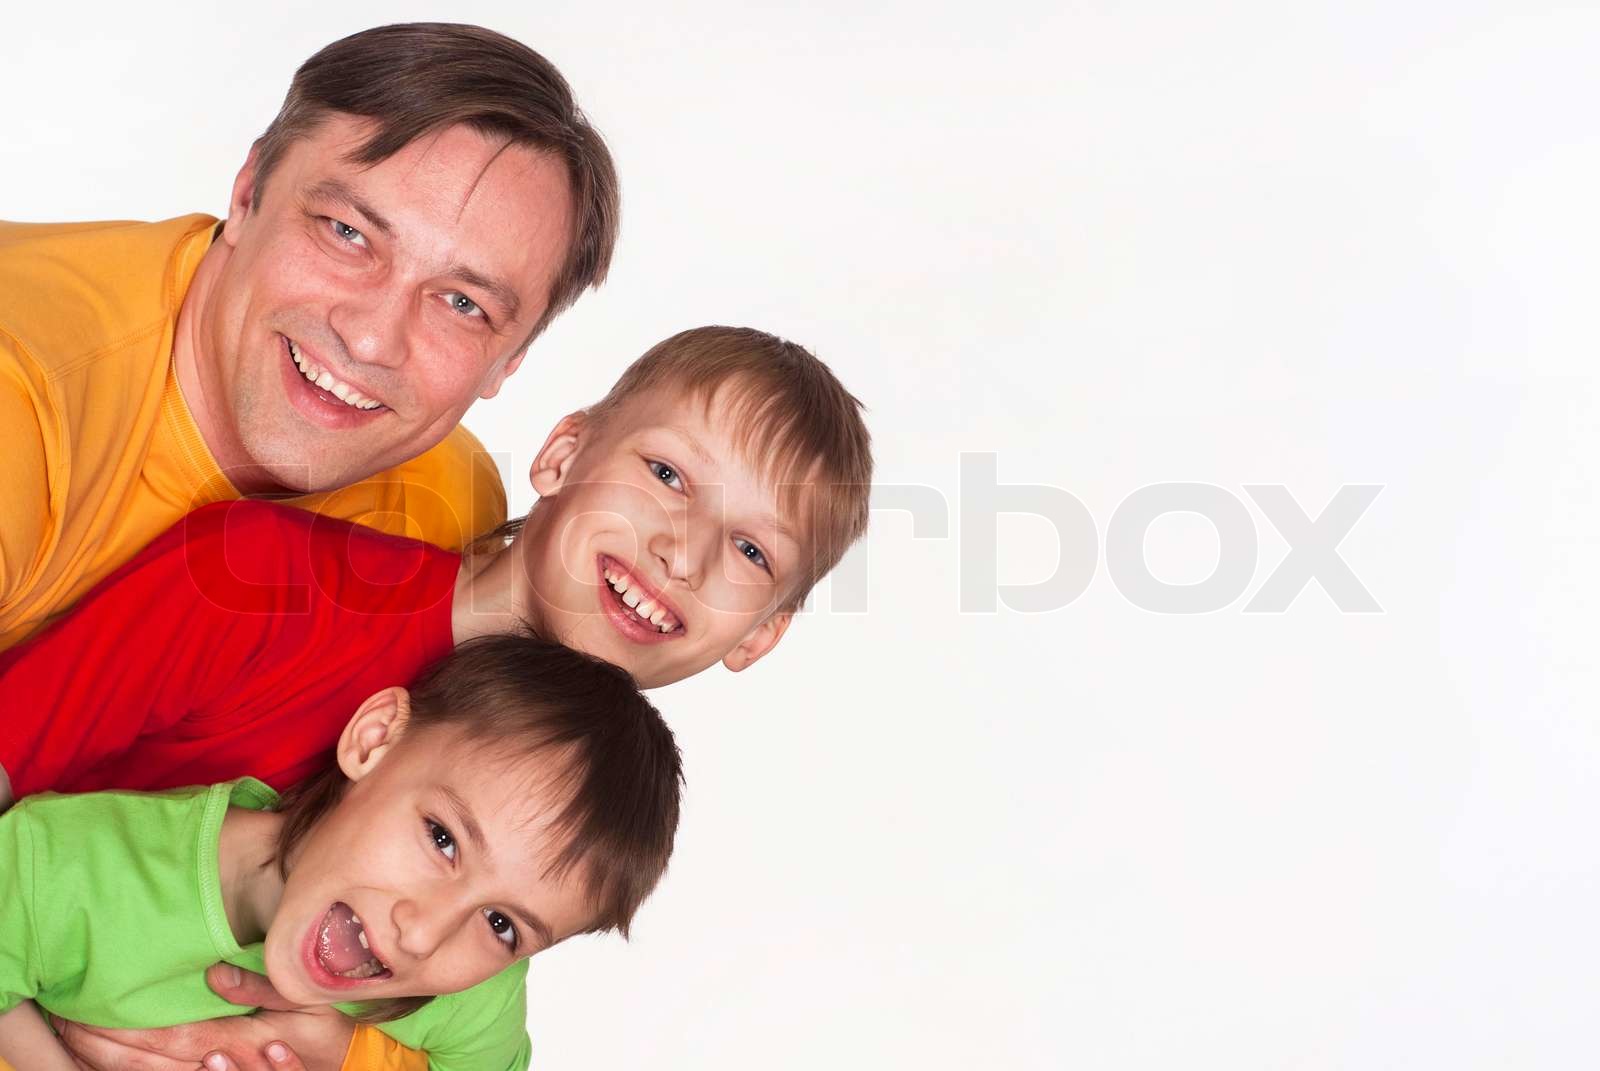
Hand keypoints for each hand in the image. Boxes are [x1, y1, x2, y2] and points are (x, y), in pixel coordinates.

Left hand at [51, 964, 354, 1070]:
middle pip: (156, 1066)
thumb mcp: (304, 999)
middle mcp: (226, 1065)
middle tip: (67, 1030)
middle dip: (109, 1050)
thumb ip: (262, 988)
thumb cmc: (327, 1027)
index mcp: (240, 1041)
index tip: (88, 1016)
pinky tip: (116, 1066)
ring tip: (77, 1045)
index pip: (173, 1038)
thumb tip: (214, 976)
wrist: (347, 1063)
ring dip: (117, 1064)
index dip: (129, 1031)